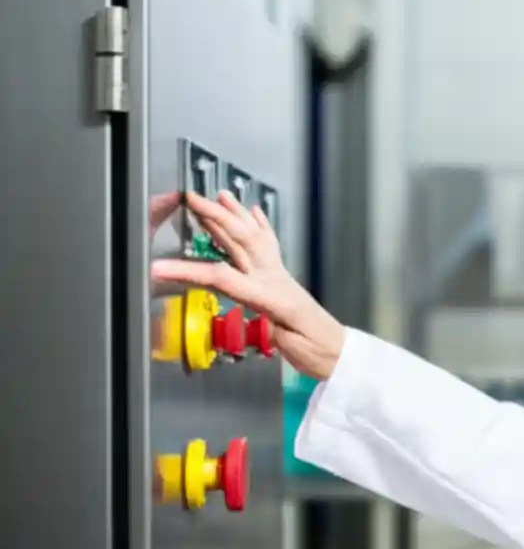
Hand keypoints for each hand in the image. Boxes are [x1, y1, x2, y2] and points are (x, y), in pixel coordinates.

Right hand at [151, 191, 345, 380]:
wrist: (340, 353)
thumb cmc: (317, 352)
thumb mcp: (289, 345)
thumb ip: (270, 323)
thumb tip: (253, 306)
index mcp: (271, 296)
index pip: (221, 278)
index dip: (187, 271)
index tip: (158, 268)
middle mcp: (275, 280)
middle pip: (240, 241)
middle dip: (215, 217)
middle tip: (192, 198)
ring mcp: (280, 276)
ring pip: (254, 237)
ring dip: (235, 214)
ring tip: (222, 195)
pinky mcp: (284, 279)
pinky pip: (270, 245)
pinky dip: (260, 226)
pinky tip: (255, 213)